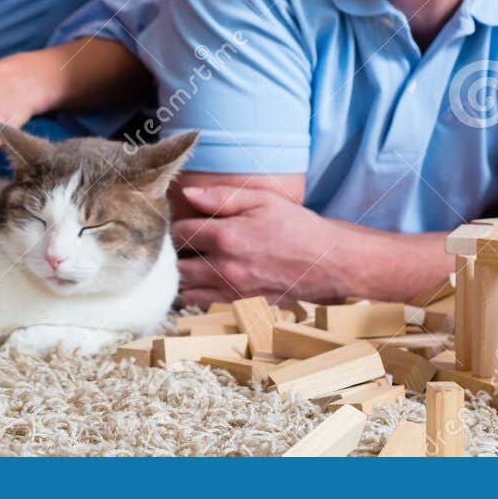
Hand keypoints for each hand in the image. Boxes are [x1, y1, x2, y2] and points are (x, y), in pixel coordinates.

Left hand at [170, 185, 330, 306]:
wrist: (328, 263)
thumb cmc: (297, 227)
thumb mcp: (262, 200)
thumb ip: (221, 196)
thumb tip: (186, 193)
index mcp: (226, 237)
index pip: (179, 232)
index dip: (171, 226)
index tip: (173, 222)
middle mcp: (224, 267)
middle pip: (174, 265)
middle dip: (168, 254)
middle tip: (171, 245)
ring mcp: (231, 290)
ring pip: (184, 289)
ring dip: (177, 277)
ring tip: (181, 263)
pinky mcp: (239, 305)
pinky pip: (202, 304)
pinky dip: (193, 294)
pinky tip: (197, 281)